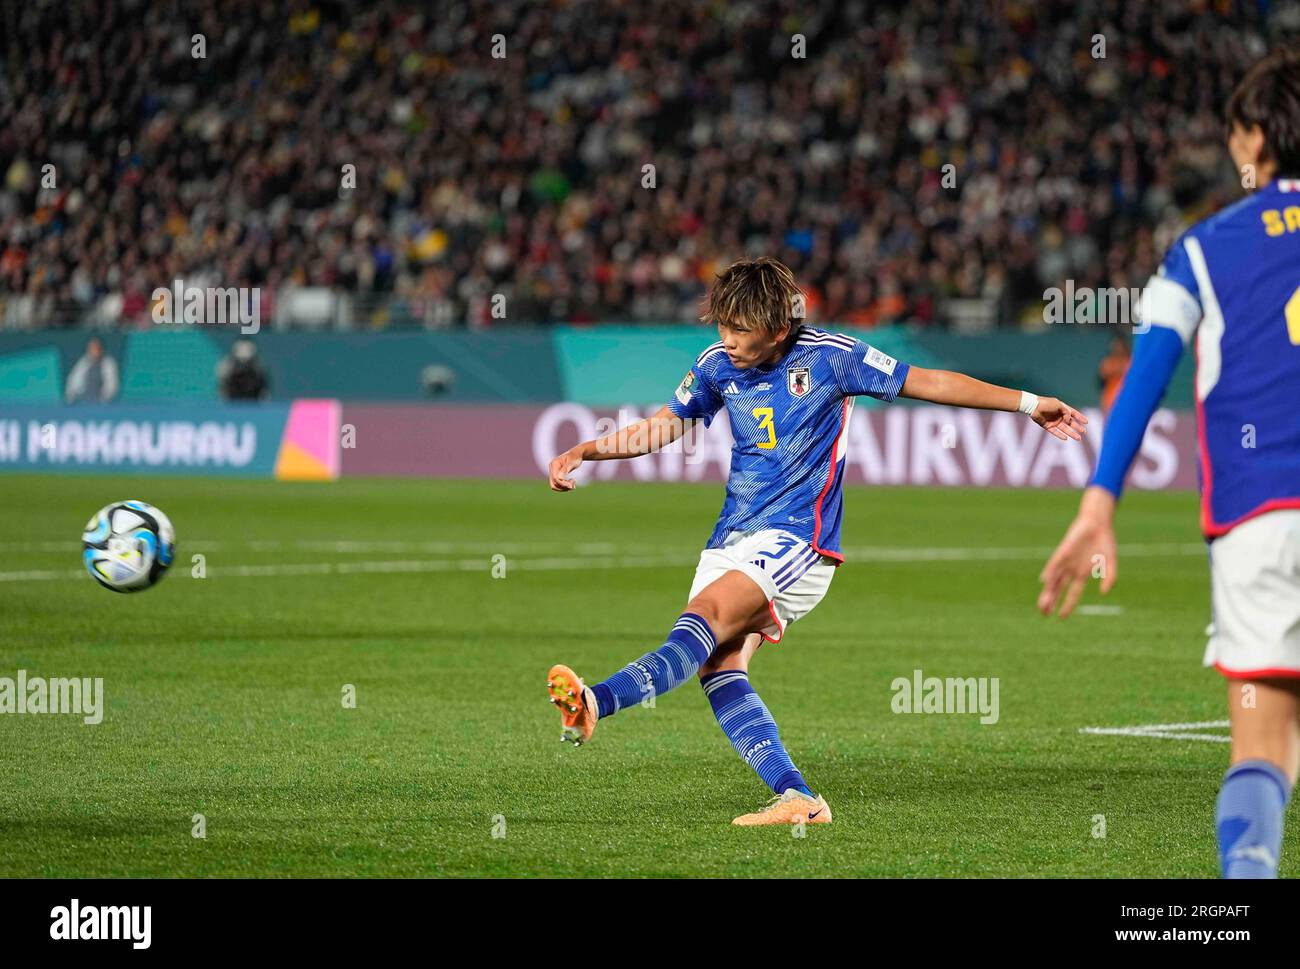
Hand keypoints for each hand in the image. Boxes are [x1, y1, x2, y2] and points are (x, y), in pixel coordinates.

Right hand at [548, 446, 583, 491]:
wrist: (577, 454)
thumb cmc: (575, 457)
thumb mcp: (572, 463)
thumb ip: (565, 469)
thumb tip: (559, 478)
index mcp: (554, 463)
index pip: (555, 478)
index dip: (562, 483)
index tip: (571, 485)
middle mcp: (552, 468)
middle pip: (554, 483)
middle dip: (563, 487)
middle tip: (573, 486)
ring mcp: (553, 472)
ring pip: (555, 486)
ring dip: (564, 488)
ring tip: (573, 485)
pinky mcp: (556, 475)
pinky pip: (558, 485)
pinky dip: (565, 486)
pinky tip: (572, 484)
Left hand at [1031, 397, 1088, 441]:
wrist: (1033, 406)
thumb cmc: (1047, 404)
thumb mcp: (1059, 406)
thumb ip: (1066, 413)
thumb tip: (1069, 421)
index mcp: (1062, 408)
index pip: (1073, 413)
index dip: (1080, 417)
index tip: (1087, 422)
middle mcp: (1059, 415)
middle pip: (1070, 423)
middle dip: (1078, 427)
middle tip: (1084, 432)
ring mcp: (1053, 421)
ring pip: (1065, 429)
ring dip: (1072, 433)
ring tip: (1079, 438)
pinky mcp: (1047, 426)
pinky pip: (1055, 432)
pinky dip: (1060, 435)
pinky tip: (1066, 438)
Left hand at [1038, 487, 1117, 617]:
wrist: (1098, 523)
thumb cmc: (1105, 543)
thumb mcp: (1111, 563)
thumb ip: (1110, 577)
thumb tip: (1104, 592)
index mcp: (1082, 574)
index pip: (1072, 594)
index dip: (1067, 606)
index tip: (1061, 617)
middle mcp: (1071, 570)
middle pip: (1058, 589)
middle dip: (1051, 602)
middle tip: (1044, 614)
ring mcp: (1066, 561)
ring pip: (1054, 580)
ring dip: (1048, 592)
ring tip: (1042, 605)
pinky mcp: (1064, 551)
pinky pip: (1055, 563)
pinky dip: (1050, 572)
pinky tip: (1044, 580)